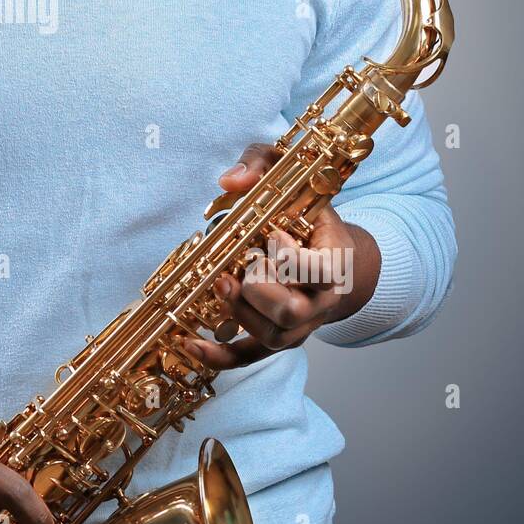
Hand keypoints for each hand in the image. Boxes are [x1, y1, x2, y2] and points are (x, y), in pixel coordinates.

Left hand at [183, 142, 380, 370]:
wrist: (325, 253)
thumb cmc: (302, 210)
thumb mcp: (286, 175)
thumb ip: (260, 165)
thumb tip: (230, 182)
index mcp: (333, 260)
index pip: (323, 272)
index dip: (296, 260)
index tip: (274, 236)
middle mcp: (320, 300)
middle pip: (293, 311)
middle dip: (260, 291)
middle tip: (240, 268)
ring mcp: (299, 325)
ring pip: (271, 336)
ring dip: (239, 313)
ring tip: (218, 284)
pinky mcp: (274, 337)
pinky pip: (248, 357)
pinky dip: (219, 356)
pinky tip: (190, 344)